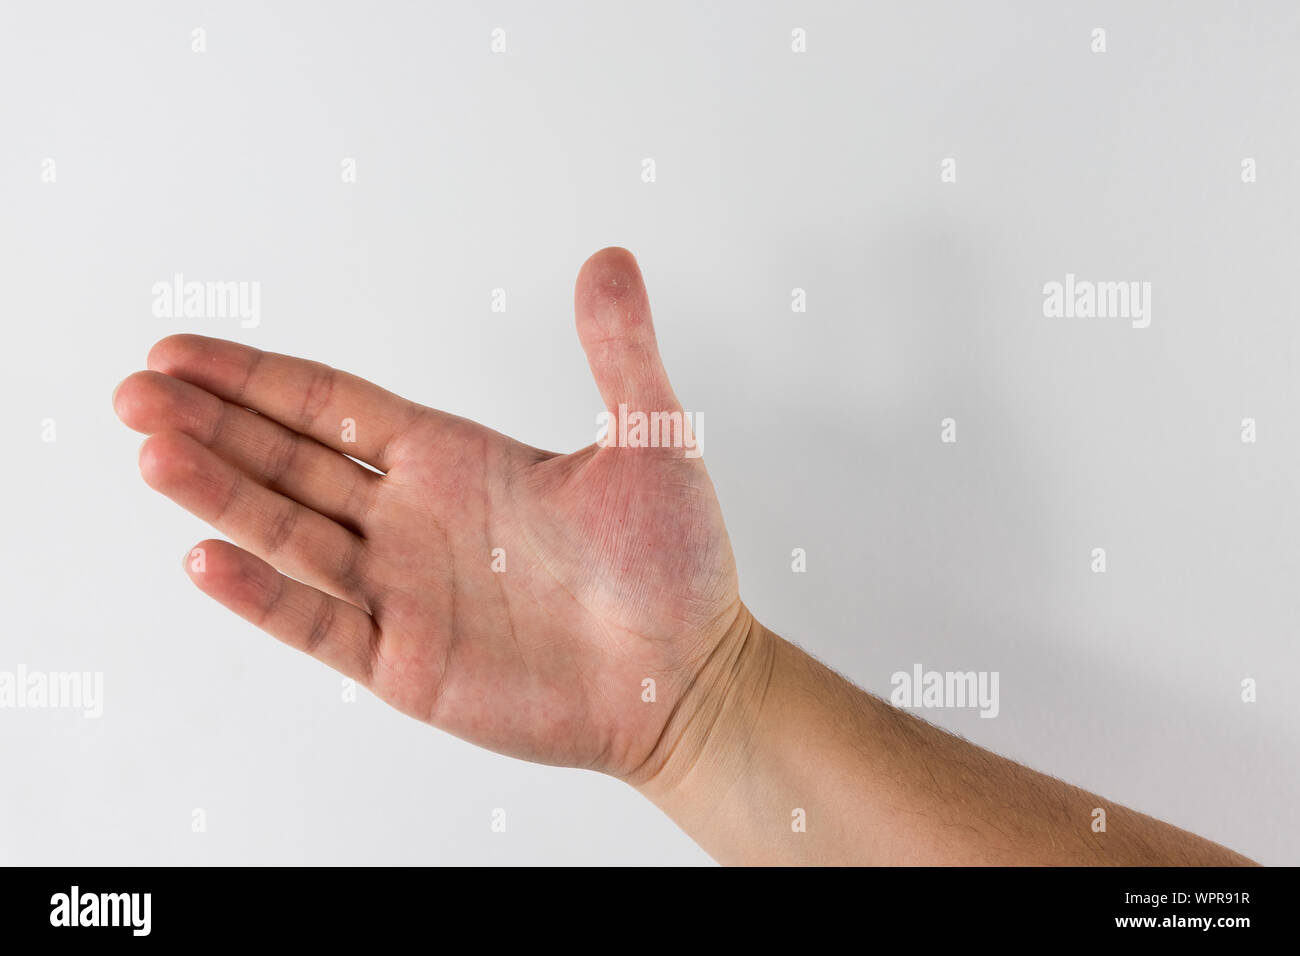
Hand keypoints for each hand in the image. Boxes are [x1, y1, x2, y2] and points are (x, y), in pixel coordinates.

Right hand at [114, 248, 764, 780]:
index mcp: (453, 458)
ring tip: (150, 452)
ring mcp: (404, 591)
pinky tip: (209, 556)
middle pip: (290, 460)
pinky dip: (263, 596)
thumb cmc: (676, 564)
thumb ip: (618, 351)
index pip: (332, 405)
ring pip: (289, 533)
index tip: (180, 352)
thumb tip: (611, 257)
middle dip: (212, 425)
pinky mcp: (407, 662)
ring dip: (219, 494)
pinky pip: (319, 625)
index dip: (256, 379)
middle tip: (136, 391)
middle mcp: (412, 518)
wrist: (689, 678)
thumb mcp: (652, 438)